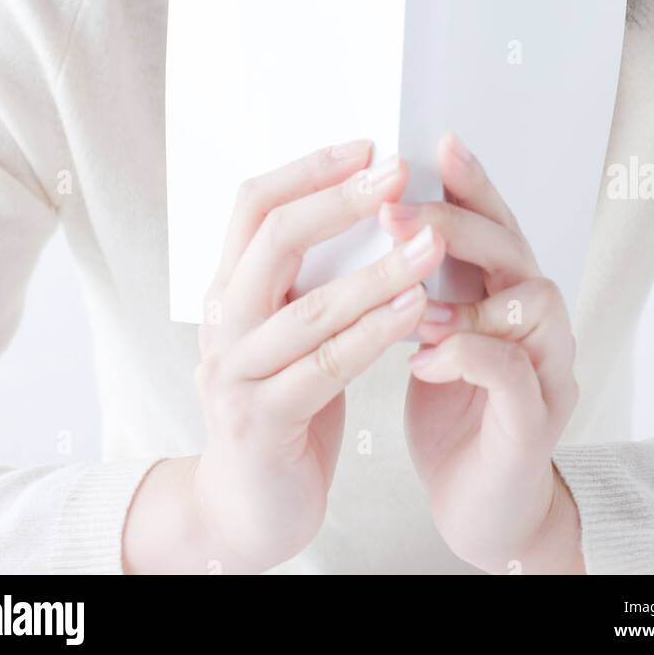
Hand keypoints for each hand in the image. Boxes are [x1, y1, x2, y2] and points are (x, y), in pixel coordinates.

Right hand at [124, 139, 445, 573]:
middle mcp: (223, 323)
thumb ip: (308, 277)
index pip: (254, 205)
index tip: (367, 146)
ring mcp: (237, 373)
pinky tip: (416, 309)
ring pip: (311, 306)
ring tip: (430, 242)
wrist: (248, 507)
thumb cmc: (282, 404)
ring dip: (378, 269)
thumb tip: (367, 202)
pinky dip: (375, 333)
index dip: (309, 169)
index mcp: (227, 288)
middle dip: (342, 200)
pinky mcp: (263, 422)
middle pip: (274, 237)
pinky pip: (328, 366)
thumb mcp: (284, 329)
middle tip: (397, 175)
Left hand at [379, 131, 582, 575]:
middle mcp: (537, 321)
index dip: (471, 181)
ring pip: (529, 302)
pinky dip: (469, 357)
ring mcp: (544, 369)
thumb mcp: (433, 328)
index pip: (495, 221)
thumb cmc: (454, 407)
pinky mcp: (533, 422)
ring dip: (464, 295)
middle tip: (395, 214)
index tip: (437, 143)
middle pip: (513, 247)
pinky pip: (514, 375)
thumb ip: (423, 275)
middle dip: (454, 224)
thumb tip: (379, 207)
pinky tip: (427, 360)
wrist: (479, 503)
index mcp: (506, 291)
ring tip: (411, 304)